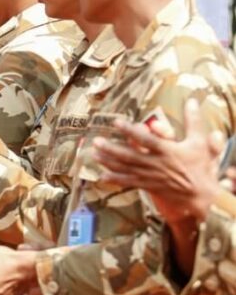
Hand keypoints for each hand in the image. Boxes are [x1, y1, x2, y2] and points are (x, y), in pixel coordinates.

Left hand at [94, 98, 224, 221]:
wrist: (201, 194)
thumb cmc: (199, 165)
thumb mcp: (200, 141)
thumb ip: (194, 120)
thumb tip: (192, 101)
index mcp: (167, 151)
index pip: (146, 140)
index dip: (131, 131)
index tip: (116, 122)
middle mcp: (156, 164)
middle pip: (130, 156)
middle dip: (112, 149)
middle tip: (97, 141)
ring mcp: (150, 176)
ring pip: (126, 168)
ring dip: (109, 162)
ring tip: (94, 154)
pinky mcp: (148, 185)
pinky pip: (129, 182)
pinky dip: (116, 180)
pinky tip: (102, 176)